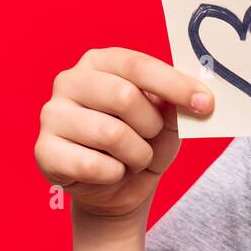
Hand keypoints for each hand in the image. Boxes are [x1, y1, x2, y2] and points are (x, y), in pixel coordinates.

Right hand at [34, 47, 213, 221]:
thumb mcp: (167, 120)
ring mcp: (52, 115)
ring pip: (110, 133)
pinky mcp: (44, 151)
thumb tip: (199, 98)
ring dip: (137, 154)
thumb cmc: (143, 141)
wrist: (118, 188)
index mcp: (101, 62)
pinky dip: (115, 174)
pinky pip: (92, 165)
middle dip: (152, 125)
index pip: (138, 66)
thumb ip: (176, 104)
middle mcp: (70, 81)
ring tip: (133, 157)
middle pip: (124, 96)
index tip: (206, 104)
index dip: (175, 85)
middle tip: (153, 137)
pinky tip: (111, 172)